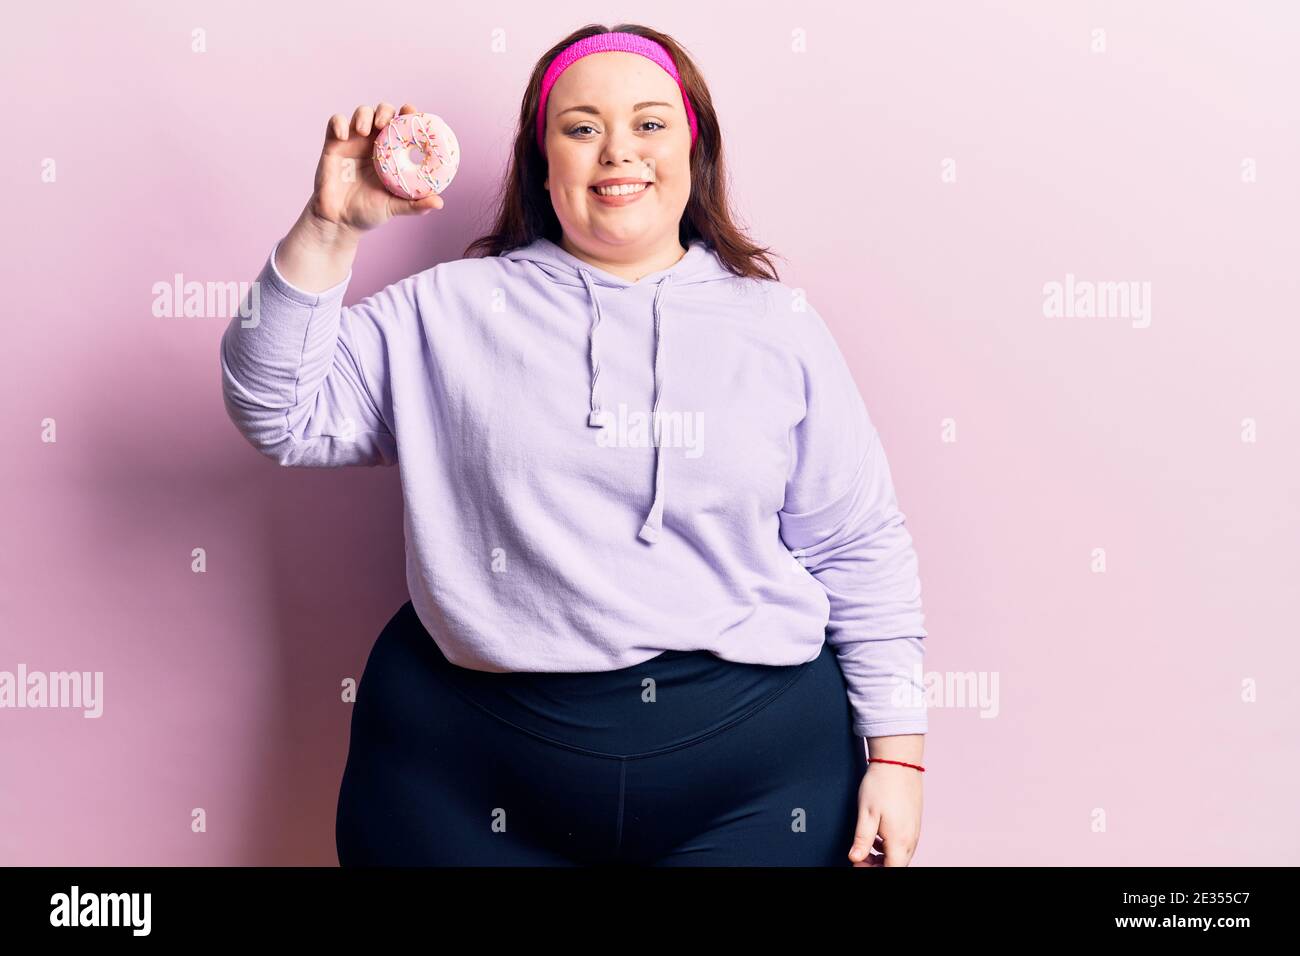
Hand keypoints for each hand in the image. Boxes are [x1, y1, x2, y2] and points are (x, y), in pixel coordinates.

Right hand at [306, 102, 445, 240]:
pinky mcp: (333, 144)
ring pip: (361, 113)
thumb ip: (415, 204)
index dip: (408, 115)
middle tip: (384, 124)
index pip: (402, 126)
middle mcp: (374, 143)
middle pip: (382, 112)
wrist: (339, 220)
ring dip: (364, 115)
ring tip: (363, 131)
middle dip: (385, 111)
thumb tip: (440, 203)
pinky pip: (335, 123)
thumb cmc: (368, 212)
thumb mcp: (394, 207)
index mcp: (391, 153)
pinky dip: (339, 123)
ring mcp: (354, 141)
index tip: (412, 112)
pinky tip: (343, 136)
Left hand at [847, 761, 921, 865]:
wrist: (898, 761)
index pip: (891, 870)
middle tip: (859, 857)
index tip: (858, 863)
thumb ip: (862, 840)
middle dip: (877, 866)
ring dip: (883, 857)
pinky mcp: (913, 822)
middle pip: (896, 864)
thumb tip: (855, 859)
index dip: (873, 871)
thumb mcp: (866, 814)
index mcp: (900, 841)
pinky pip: (904, 843)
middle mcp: (911, 838)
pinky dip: (890, 846)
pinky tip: (878, 836)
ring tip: (866, 847)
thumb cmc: (881, 785)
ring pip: (900, 854)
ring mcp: (914, 830)